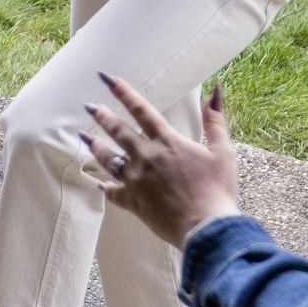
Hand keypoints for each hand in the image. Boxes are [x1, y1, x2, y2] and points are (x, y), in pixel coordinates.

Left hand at [85, 73, 243, 247]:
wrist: (206, 227)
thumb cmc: (217, 190)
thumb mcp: (223, 152)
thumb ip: (215, 122)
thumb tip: (214, 91)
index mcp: (166, 142)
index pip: (140, 110)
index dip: (122, 92)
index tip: (106, 79)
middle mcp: (146, 157)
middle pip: (118, 131)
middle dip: (102, 116)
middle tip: (89, 106)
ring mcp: (136, 180)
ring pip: (108, 159)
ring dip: (96, 146)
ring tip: (84, 137)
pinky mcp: (133, 202)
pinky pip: (112, 192)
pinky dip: (105, 187)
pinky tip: (99, 184)